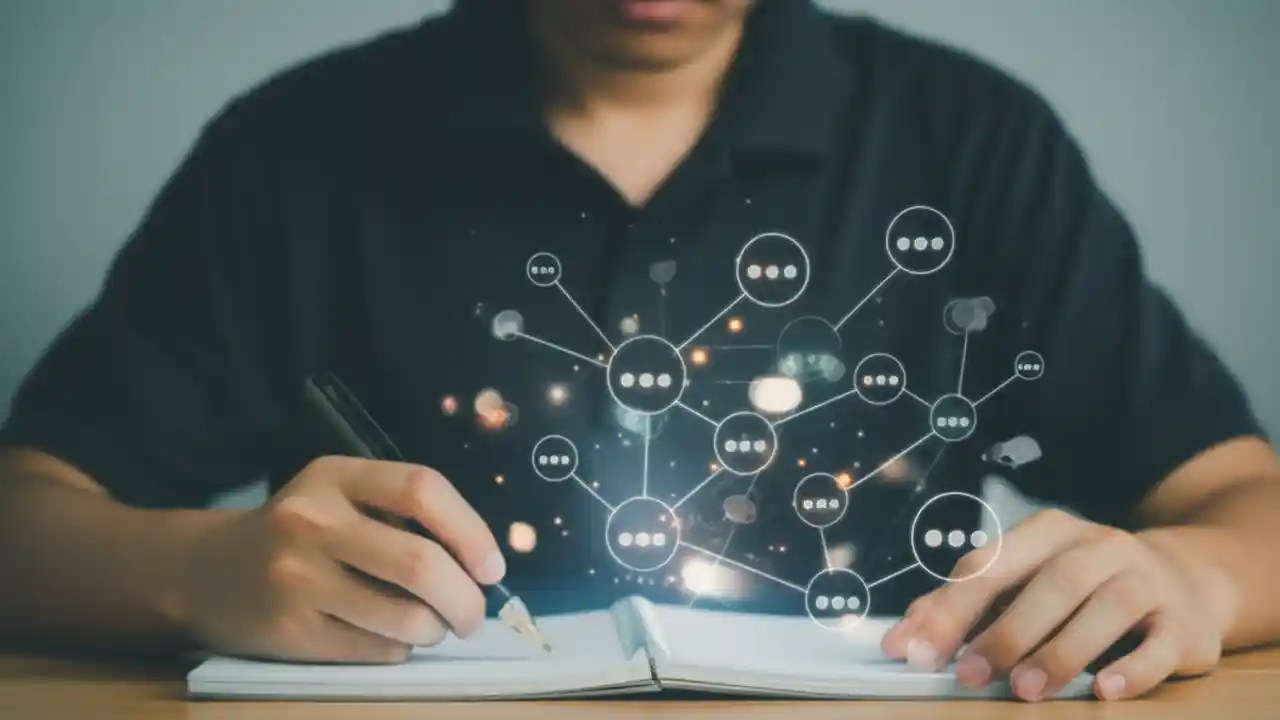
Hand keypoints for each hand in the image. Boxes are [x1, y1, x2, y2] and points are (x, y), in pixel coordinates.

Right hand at [179, 456, 504, 662]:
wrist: (207, 573)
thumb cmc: (299, 533)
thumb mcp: (340, 496)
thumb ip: (402, 514)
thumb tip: (482, 564)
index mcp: (335, 476)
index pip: (422, 490)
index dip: (471, 531)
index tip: (491, 567)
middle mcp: (312, 522)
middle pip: (420, 564)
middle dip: (466, 599)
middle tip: (474, 615)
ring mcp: (297, 579)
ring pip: (405, 618)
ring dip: (435, 629)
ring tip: (432, 625)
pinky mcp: (290, 632)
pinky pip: (377, 650)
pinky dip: (400, 649)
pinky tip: (387, 637)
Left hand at [880, 509, 1224, 700]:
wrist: (1187, 582)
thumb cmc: (1084, 586)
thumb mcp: (1026, 580)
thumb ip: (965, 606)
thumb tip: (903, 639)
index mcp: (1049, 532)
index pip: (993, 563)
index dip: (952, 607)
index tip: (918, 651)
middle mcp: (1100, 545)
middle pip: (1052, 581)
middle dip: (1005, 630)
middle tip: (968, 675)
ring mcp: (1146, 580)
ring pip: (1105, 608)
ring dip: (1060, 651)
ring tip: (1024, 690)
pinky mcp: (1182, 622)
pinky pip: (1158, 644)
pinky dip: (1133, 669)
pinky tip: (1104, 691)